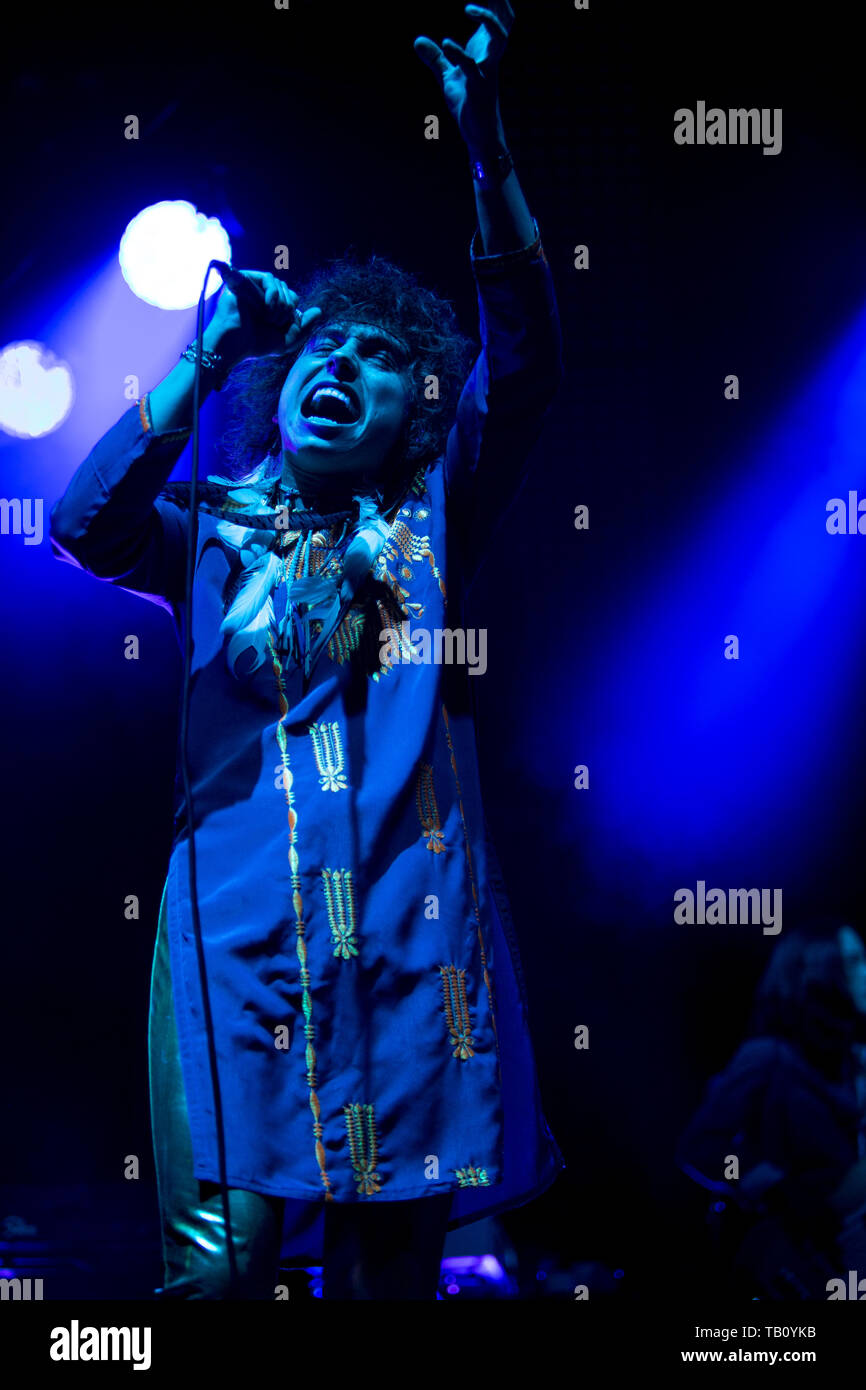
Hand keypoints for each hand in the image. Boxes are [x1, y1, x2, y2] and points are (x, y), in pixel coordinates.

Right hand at [205, 271, 322, 365]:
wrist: (235, 344)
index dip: (293, 312)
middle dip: (288, 309)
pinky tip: (267, 307)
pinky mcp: (244, 279)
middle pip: (288, 291)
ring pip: (280, 284)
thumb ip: (305, 327)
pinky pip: (269, 278)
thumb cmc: (256, 344)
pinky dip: (273, 293)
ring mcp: (252, 286)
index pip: (292, 299)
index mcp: (271, 307)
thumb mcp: (287, 339)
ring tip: (269, 318)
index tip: (284, 325)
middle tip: (275, 323)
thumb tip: (319, 311)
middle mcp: (262, 295)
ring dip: (280, 304)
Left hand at [414, 2, 513, 155]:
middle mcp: (491, 57)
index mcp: (486, 51)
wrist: (479, 134)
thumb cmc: (468, 103)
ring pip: (499, 39)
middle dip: (500, 3)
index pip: (496, 18)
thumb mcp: (448, 77)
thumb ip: (435, 57)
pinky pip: (471, 67)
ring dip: (488, 20)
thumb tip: (418, 40)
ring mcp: (487, 71)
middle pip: (505, 21)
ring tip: (469, 7)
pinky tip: (445, 43)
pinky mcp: (479, 88)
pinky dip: (459, 54)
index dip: (494, 1)